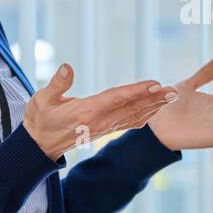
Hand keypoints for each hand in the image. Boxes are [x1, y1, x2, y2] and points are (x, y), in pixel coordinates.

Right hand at [23, 63, 177, 160]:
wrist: (38, 146)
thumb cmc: (39, 120)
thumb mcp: (41, 100)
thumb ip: (56, 84)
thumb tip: (67, 67)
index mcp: (87, 112)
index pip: (117, 98)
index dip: (137, 90)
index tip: (155, 83)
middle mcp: (100, 121)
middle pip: (132, 107)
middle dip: (154, 98)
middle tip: (174, 91)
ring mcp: (104, 127)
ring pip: (134, 115)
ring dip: (154, 106)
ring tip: (172, 96)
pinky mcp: (104, 130)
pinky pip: (128, 122)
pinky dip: (144, 116)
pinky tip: (156, 110)